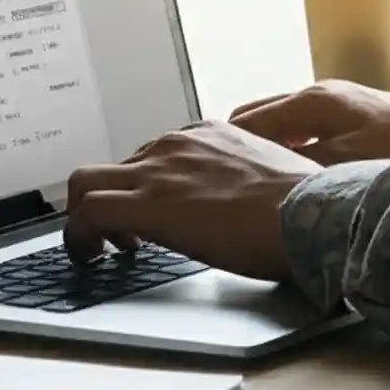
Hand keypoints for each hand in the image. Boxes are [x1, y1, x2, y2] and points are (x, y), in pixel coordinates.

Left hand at [63, 121, 320, 280]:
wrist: (310, 212)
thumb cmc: (306, 204)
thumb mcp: (273, 174)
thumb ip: (248, 179)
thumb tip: (254, 204)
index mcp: (210, 133)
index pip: (156, 153)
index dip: (147, 186)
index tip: (154, 211)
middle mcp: (178, 144)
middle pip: (117, 166)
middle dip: (115, 200)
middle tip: (124, 235)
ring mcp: (158, 171)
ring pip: (87, 182)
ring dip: (89, 217)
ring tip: (101, 247)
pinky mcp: (146, 203)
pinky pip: (88, 211)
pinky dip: (79, 235)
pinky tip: (91, 255)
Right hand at [229, 80, 389, 164]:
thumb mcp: (343, 165)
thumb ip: (297, 169)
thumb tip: (260, 178)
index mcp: (310, 101)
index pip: (247, 122)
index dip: (222, 147)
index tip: (201, 168)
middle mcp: (316, 93)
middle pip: (257, 115)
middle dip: (235, 142)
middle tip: (218, 174)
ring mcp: (333, 100)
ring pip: (279, 120)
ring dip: (262, 143)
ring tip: (247, 175)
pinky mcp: (349, 111)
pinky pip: (301, 125)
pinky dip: (285, 142)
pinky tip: (287, 168)